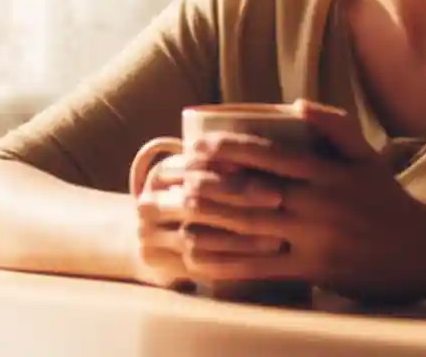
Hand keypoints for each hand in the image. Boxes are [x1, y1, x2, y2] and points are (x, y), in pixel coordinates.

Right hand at [131, 149, 286, 289]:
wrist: (162, 241)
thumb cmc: (200, 201)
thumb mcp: (206, 177)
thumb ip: (224, 166)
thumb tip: (253, 159)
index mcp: (161, 174)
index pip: (195, 166)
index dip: (231, 167)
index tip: (266, 169)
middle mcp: (148, 202)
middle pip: (194, 201)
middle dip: (238, 199)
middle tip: (278, 198)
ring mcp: (148, 234)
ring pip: (196, 237)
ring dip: (239, 239)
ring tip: (276, 237)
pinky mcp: (155, 262)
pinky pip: (196, 266)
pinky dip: (229, 264)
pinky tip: (258, 263)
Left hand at [181, 100, 425, 300]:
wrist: (419, 250)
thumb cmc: (385, 197)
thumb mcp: (366, 156)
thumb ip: (334, 125)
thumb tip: (296, 103)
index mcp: (326, 173)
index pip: (270, 156)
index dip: (230, 150)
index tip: (199, 146)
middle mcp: (317, 205)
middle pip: (253, 192)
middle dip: (211, 184)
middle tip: (179, 177)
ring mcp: (313, 239)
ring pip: (252, 229)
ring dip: (212, 220)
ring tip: (182, 210)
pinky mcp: (312, 270)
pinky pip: (262, 267)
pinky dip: (229, 263)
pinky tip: (202, 258)